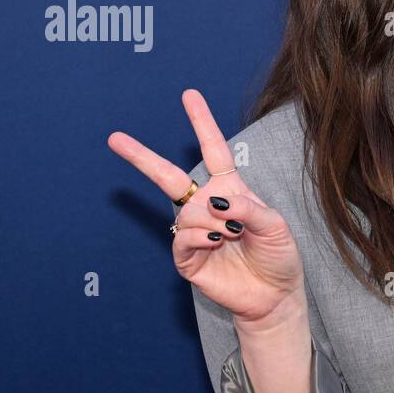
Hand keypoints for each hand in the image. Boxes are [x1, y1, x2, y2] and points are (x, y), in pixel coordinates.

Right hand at [107, 89, 306, 327]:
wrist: (275, 297)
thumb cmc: (278, 257)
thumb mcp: (275, 226)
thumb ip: (250, 208)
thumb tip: (215, 200)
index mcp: (231, 191)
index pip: (214, 152)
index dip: (202, 123)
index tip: (189, 95)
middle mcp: (208, 207)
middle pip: (169, 177)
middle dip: (142, 157)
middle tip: (115, 138)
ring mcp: (194, 233)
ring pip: (187, 212)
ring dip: (213, 221)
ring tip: (233, 235)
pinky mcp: (187, 258)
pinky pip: (182, 238)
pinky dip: (201, 236)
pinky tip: (217, 242)